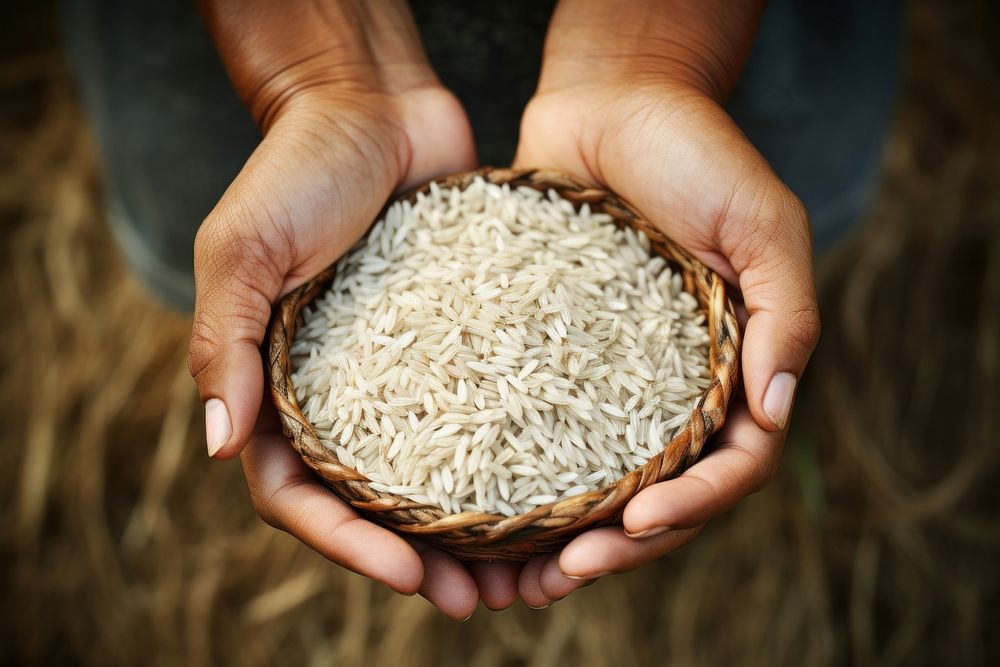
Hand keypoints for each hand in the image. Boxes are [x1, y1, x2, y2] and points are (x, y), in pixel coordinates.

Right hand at [187, 0, 511, 618]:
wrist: (373, 106)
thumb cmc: (296, 170)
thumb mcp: (242, 248)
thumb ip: (223, 343)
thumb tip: (220, 449)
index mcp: (275, 388)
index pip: (297, 493)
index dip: (346, 544)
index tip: (410, 575)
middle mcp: (340, 395)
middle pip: (372, 505)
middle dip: (418, 560)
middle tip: (478, 601)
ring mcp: (403, 375)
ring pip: (434, 474)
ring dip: (471, 530)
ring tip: (525, 572)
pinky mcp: (457, 344)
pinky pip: (484, 410)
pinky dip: (510, 456)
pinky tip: (554, 484)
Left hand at [512, 0, 820, 606]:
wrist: (613, 102)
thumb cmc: (697, 153)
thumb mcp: (762, 223)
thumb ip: (784, 313)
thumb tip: (775, 412)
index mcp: (735, 368)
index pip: (728, 464)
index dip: (691, 504)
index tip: (637, 521)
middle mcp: (674, 387)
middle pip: (658, 491)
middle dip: (619, 541)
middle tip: (563, 574)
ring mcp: (612, 377)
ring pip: (596, 478)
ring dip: (563, 532)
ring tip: (514, 573)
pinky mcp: (553, 354)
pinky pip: (537, 424)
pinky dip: (517, 472)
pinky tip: (478, 502)